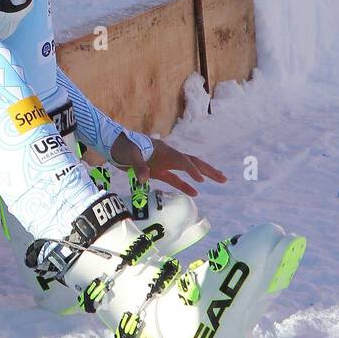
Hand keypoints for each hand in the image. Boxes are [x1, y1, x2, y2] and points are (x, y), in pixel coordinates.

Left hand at [110, 134, 226, 195]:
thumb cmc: (122, 146)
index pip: (183, 161)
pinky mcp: (158, 170)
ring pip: (188, 170)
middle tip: (224, 178)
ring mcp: (164, 163)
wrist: (114, 144)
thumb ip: (138, 166)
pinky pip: (175, 178)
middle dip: (209, 170)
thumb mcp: (129, 155)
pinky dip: (185, 185)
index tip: (200, 181)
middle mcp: (168, 156)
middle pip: (193, 162)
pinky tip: (195, 193)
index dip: (192, 170)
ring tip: (219, 180)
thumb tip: (144, 180)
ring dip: (203, 175)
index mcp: (164, 151)